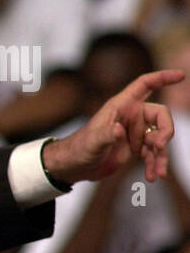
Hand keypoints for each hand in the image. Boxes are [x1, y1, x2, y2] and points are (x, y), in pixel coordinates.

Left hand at [42, 70, 179, 184]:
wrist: (73, 167)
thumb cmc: (78, 149)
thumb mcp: (91, 142)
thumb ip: (105, 135)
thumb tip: (118, 130)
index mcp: (120, 107)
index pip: (144, 85)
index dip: (162, 77)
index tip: (180, 75)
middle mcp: (130, 117)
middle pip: (160, 115)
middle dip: (165, 131)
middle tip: (159, 147)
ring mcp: (134, 132)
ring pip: (159, 138)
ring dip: (162, 155)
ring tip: (158, 172)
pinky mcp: (134, 147)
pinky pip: (153, 153)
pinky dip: (155, 164)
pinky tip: (152, 177)